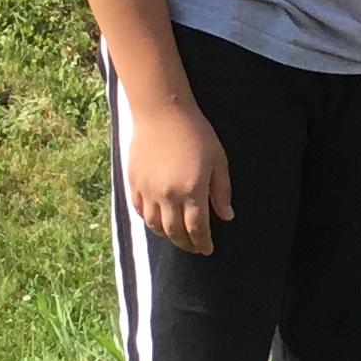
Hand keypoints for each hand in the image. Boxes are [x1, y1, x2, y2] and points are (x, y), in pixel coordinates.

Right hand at [126, 97, 232, 255]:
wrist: (161, 111)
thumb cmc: (195, 132)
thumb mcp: (218, 160)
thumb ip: (221, 191)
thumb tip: (226, 216)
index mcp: (191, 191)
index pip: (197, 229)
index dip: (203, 243)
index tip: (208, 249)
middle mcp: (167, 195)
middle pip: (175, 232)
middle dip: (186, 244)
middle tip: (194, 247)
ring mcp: (148, 190)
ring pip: (155, 225)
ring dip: (167, 235)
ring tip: (177, 236)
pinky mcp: (133, 182)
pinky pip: (139, 210)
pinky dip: (149, 220)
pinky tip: (158, 220)